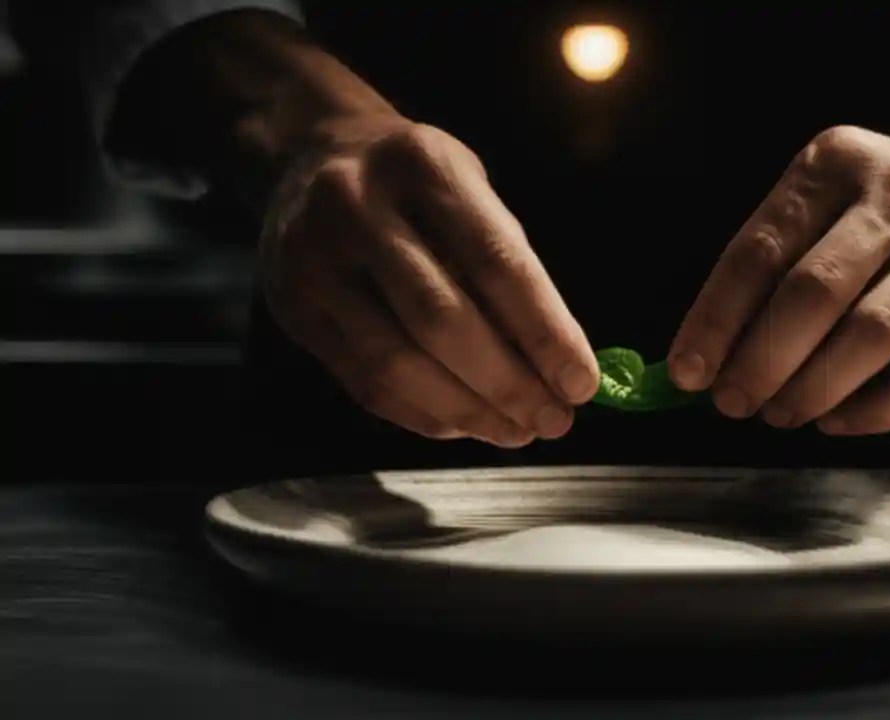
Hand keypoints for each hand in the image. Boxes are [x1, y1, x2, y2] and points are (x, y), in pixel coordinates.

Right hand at [259, 115, 598, 446]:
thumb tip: (557, 364)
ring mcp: (312, 260)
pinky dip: (422, 413)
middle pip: (441, 319)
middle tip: (555, 420)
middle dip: (508, 383)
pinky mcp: (292, 308)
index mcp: (422, 165)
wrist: (308, 155)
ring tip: (516, 431)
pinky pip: (363, 381)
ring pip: (396, 362)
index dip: (544, 331)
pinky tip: (464, 423)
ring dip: (467, 410)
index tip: (581, 382)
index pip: (495, 261)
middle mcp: (356, 208)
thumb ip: (509, 267)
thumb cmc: (416, 183)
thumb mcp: (470, 190)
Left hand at [667, 125, 889, 434]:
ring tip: (778, 413)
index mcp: (834, 165)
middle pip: (815, 292)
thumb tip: (709, 356)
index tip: (687, 371)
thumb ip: (770, 262)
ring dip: (814, 387)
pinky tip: (836, 421)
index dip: (716, 319)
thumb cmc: (880, 205)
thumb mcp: (823, 194)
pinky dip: (877, 409)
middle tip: (732, 401)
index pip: (760, 250)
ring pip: (872, 334)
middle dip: (762, 360)